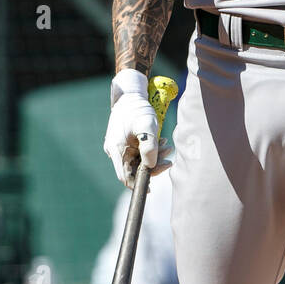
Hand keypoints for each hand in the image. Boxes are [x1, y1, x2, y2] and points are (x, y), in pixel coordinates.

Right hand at [103, 69, 174, 187]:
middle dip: (152, 166)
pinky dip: (150, 150)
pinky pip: (138, 153)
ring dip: (154, 157)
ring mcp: (119, 147)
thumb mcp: (147, 125)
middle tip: (169, 159)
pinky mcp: (125, 143)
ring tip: (168, 147)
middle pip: (133, 169)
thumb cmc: (138, 109)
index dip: (138, 184)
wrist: (130, 95)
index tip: (152, 188)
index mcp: (117, 150)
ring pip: (137, 161)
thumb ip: (149, 145)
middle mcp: (115, 151)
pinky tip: (161, 142)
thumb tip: (151, 165)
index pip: (125, 177)